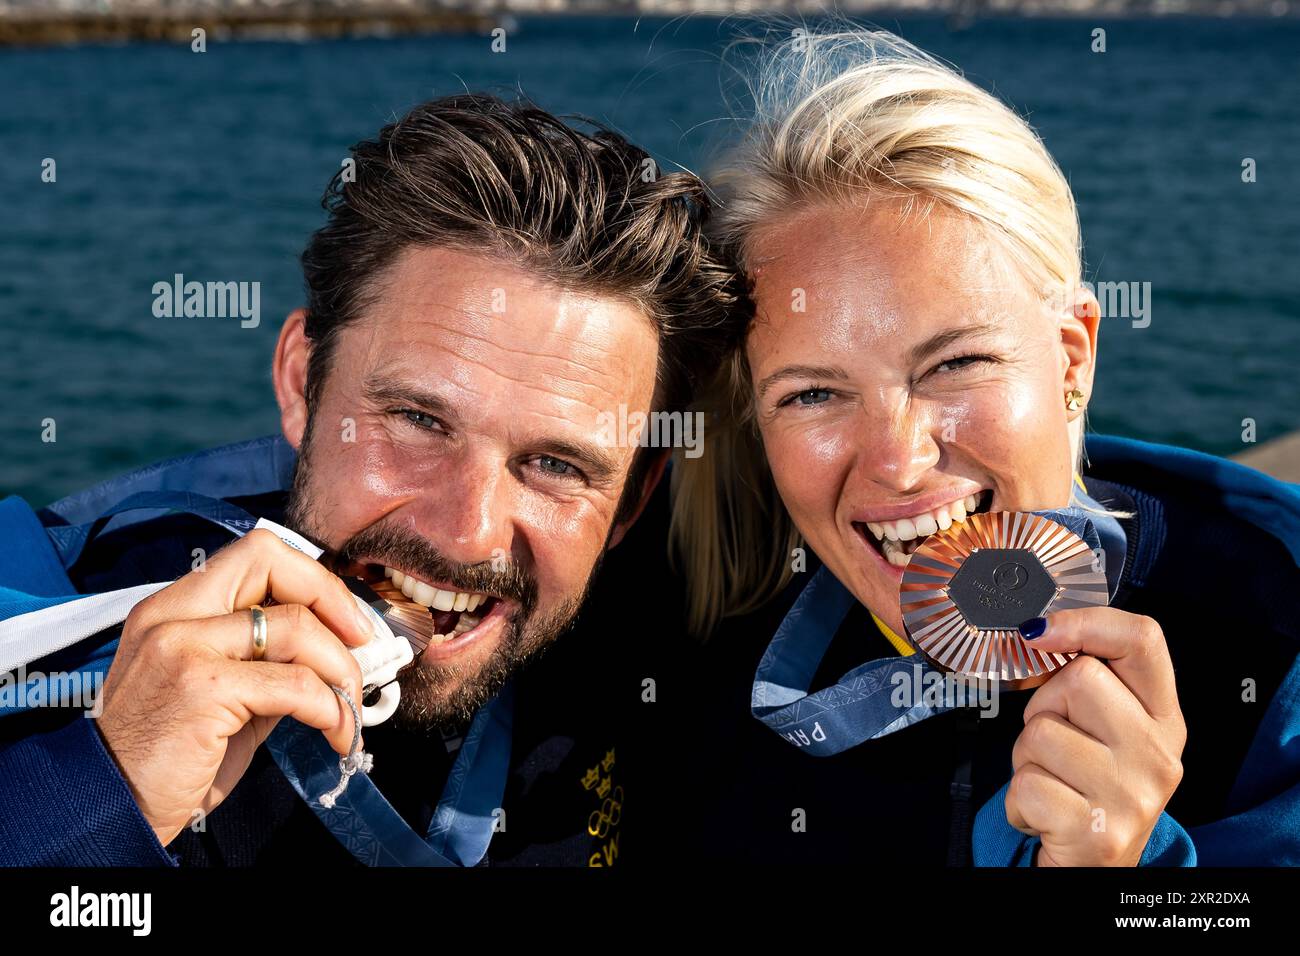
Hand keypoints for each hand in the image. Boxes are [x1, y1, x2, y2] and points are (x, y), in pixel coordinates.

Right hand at [95, 528, 374, 847]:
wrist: (110, 807)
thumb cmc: (165, 757)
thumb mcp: (218, 692)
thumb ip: (266, 661)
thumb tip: (338, 652)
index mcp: (174, 607)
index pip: (257, 555)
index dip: (313, 581)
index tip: (348, 622)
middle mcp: (173, 615)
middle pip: (271, 560)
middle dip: (333, 599)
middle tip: (362, 647)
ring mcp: (183, 647)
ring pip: (296, 627)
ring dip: (341, 671)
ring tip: (349, 709)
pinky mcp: (202, 688)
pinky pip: (295, 685)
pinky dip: (330, 708)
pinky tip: (335, 732)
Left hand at [1006, 607, 1186, 866]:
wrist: (1092, 872)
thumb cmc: (1085, 790)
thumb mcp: (1101, 732)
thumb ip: (1082, 684)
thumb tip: (1036, 634)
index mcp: (1163, 719)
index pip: (1143, 641)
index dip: (1087, 622)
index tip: (1040, 633)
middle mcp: (1159, 754)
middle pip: (1079, 679)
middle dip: (1043, 708)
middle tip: (1054, 746)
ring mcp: (1133, 794)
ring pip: (1040, 732)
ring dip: (1025, 758)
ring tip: (1052, 784)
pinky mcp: (1099, 832)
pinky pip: (1026, 784)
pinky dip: (1018, 802)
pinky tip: (1044, 817)